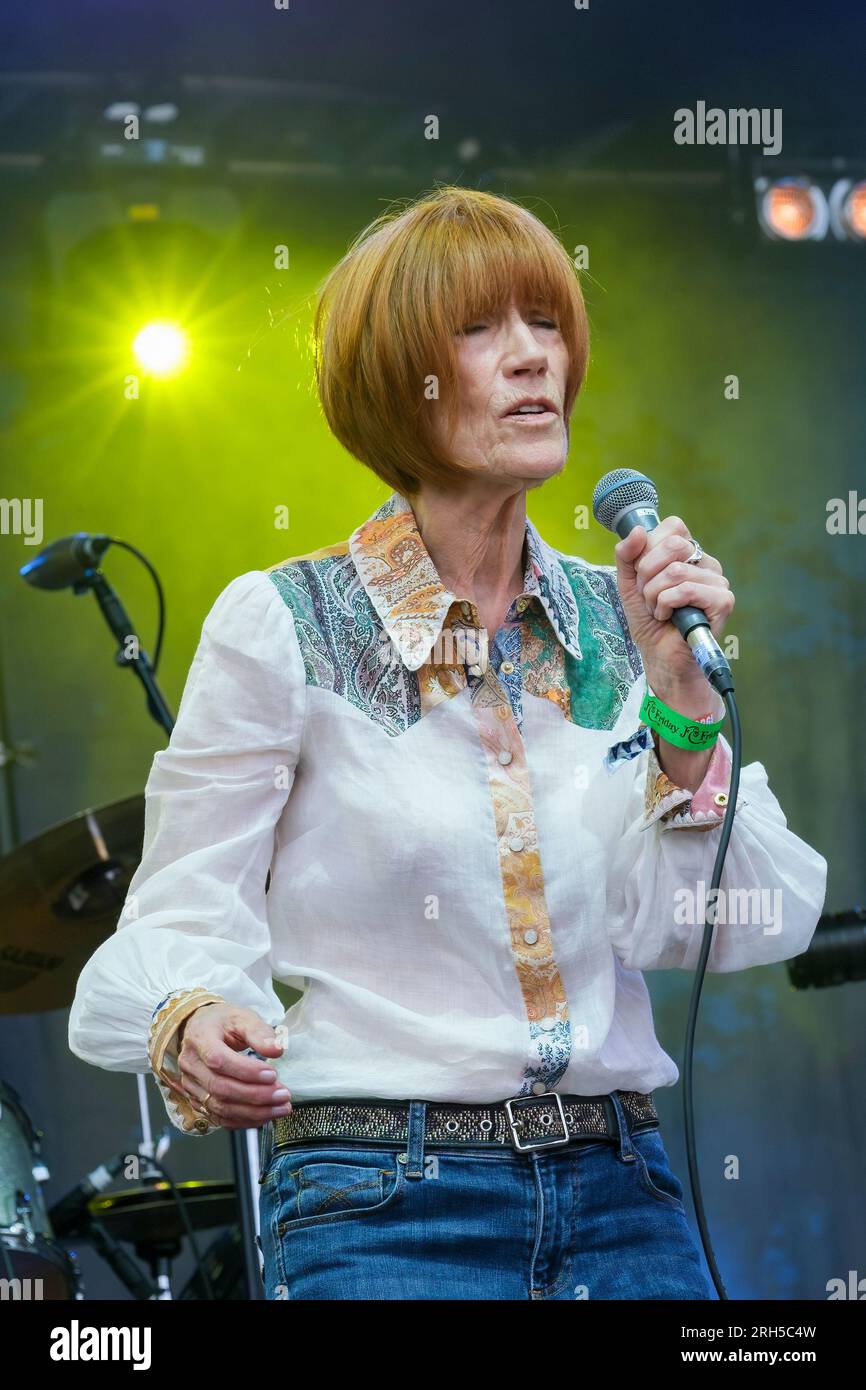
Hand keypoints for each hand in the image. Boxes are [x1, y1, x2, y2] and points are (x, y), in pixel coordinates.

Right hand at [164, 1002, 290, 1129]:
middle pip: (220, 1088)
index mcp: (199, 1038)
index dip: (246, 1071)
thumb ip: (260, 1032)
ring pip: (220, 1107)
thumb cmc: (222, 1022)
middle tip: (283, 1095)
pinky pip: (219, 1117)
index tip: (273, 1074)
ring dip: (254, 1112)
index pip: (218, 1060)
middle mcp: (190, 1064)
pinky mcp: (196, 1100)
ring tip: (280, 1107)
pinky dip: (244, 1120)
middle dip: (256, 1096)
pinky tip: (265, 1116)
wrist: (201, 1028)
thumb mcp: (242, 1017)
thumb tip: (277, 1050)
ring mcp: (191, 1085)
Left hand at [614, 516, 733, 714]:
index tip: (643, 574)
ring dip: (654, 595)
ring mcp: (717, 581)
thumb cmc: (649, 620)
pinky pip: (686, 590)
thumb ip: (627, 556)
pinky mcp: (723, 600)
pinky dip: (666, 606)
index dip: (649, 548)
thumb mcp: (629, 584)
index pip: (673, 526)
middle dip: (647, 574)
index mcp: (688, 553)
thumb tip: (638, 530)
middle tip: (648, 596)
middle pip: (673, 544)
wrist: (659, 657)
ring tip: (657, 610)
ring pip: (676, 571)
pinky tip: (669, 618)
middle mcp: (706, 563)